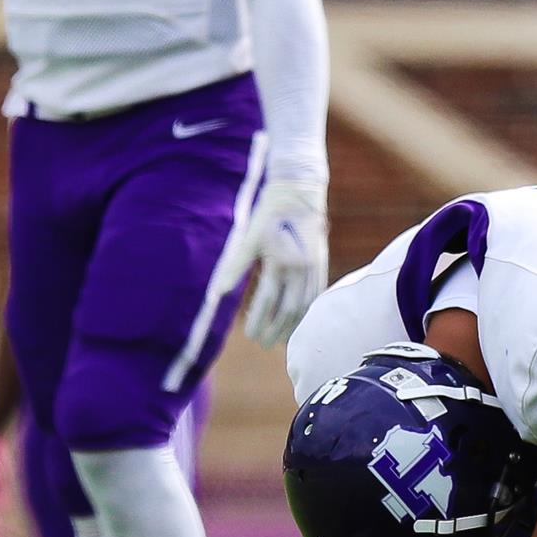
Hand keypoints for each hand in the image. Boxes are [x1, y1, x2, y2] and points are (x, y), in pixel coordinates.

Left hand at [217, 179, 327, 348]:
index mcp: (280, 260)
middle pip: (289, 309)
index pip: (268, 300)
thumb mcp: (249, 238)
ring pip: (305, 306)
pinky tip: (297, 321)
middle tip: (263, 343)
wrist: (299, 193)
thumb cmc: (268, 214)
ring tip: (280, 340)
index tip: (250, 336)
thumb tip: (216, 294)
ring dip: (292, 326)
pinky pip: (315, 297)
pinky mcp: (321, 265)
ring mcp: (314, 268)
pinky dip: (306, 313)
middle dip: (276, 329)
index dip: (259, 320)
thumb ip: (234, 267)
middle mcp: (300, 268)